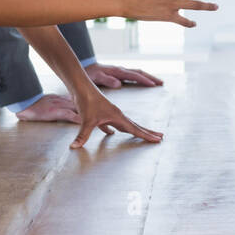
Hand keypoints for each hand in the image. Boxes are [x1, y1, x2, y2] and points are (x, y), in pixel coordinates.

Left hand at [17, 90, 162, 149]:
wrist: (81, 87)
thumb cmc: (87, 101)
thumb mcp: (86, 120)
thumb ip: (83, 135)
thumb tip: (74, 147)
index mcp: (117, 117)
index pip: (135, 129)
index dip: (146, 136)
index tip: (158, 140)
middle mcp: (117, 115)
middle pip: (136, 126)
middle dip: (147, 132)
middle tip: (160, 137)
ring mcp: (110, 114)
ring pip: (125, 125)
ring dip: (134, 130)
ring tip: (142, 135)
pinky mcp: (102, 114)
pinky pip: (111, 124)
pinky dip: (113, 129)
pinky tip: (111, 133)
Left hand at [86, 63, 163, 88]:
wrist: (85, 66)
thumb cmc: (90, 74)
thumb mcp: (96, 78)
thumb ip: (107, 80)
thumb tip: (119, 84)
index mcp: (118, 72)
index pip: (135, 75)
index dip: (145, 80)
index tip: (153, 85)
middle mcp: (122, 70)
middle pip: (140, 72)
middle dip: (151, 77)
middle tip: (161, 83)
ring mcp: (121, 72)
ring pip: (138, 73)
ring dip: (148, 77)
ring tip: (157, 83)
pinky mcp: (119, 74)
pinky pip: (134, 75)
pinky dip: (141, 78)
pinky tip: (144, 83)